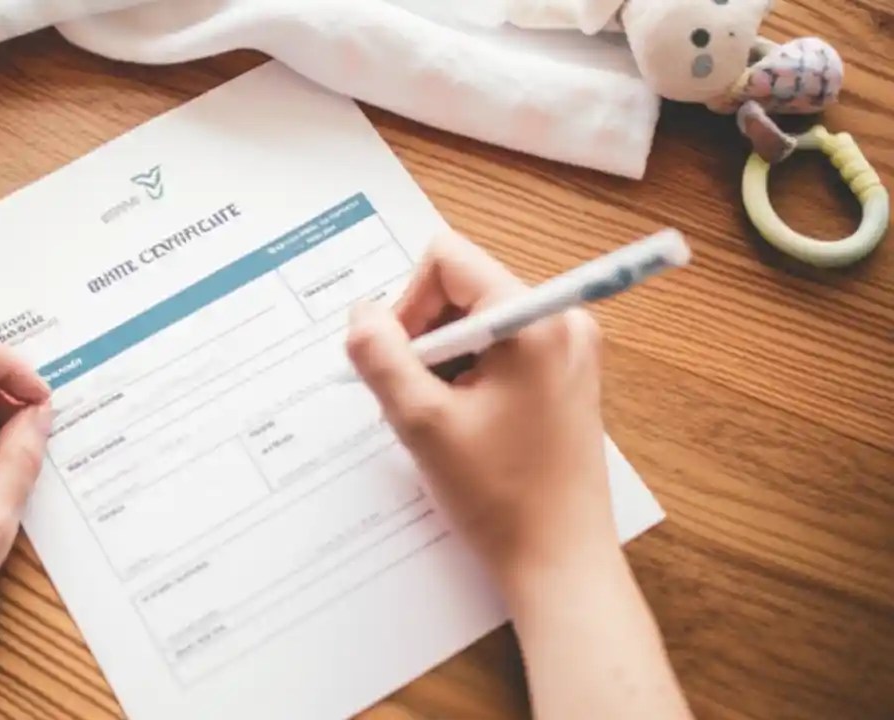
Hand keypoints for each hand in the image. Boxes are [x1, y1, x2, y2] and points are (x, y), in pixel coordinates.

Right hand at [346, 235, 613, 590]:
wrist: (559, 562)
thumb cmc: (500, 497)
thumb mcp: (421, 422)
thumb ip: (380, 356)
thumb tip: (360, 315)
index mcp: (534, 318)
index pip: (447, 259)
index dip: (406, 303)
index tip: (398, 362)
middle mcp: (561, 320)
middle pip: (461, 288)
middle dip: (423, 337)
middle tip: (413, 399)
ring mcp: (567, 349)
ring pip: (475, 322)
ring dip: (441, 362)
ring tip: (440, 419)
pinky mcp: (564, 377)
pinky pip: (498, 350)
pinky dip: (466, 377)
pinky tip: (461, 425)